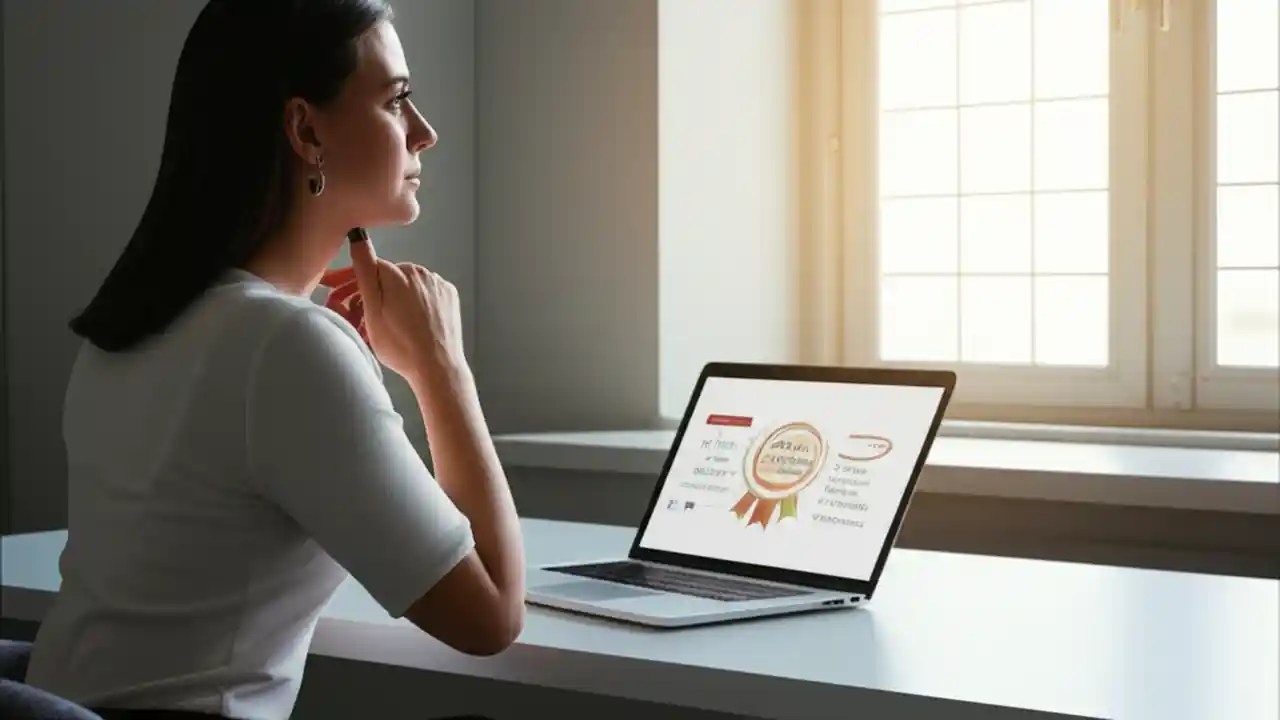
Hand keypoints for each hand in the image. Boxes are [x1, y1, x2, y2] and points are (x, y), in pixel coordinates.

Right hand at [322, 232, 466, 382]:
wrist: (437, 366)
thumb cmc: (400, 346)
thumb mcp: (372, 311)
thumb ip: (365, 272)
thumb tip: (358, 236)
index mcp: (397, 273)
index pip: (369, 268)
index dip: (354, 284)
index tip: (345, 299)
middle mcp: (419, 271)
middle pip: (390, 276)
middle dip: (379, 293)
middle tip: (371, 319)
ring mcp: (437, 282)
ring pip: (409, 284)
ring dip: (399, 298)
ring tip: (396, 324)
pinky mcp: (449, 294)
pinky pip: (427, 292)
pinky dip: (419, 302)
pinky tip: (415, 322)